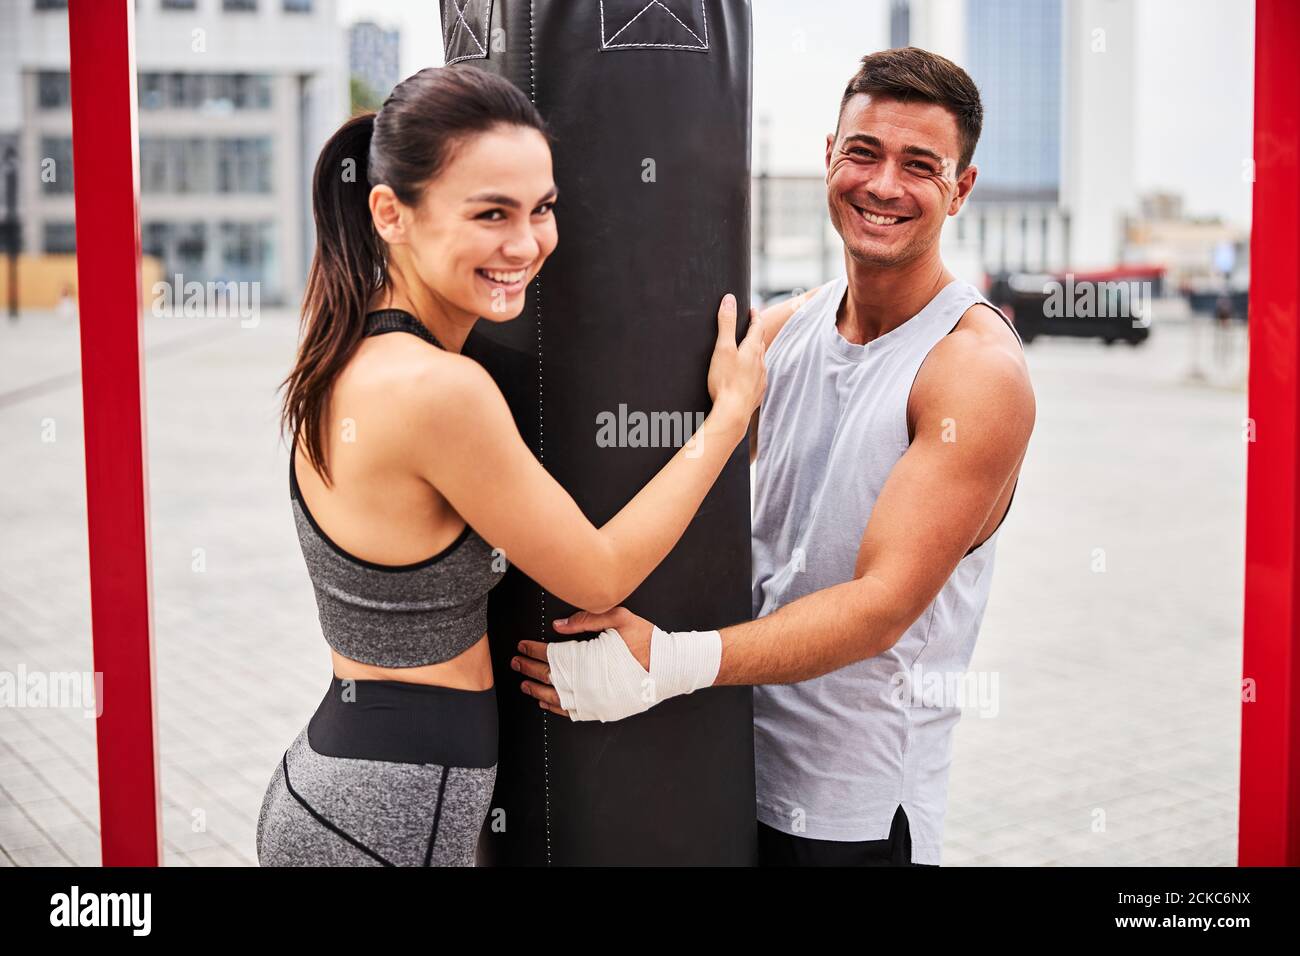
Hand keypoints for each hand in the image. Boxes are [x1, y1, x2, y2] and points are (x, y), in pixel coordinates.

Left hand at [513, 607, 653, 716]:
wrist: (669, 667)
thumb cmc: (646, 640)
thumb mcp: (620, 618)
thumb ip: (587, 619)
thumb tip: (557, 626)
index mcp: (588, 657)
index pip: (552, 655)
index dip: (533, 650)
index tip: (522, 645)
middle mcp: (587, 682)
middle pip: (549, 676)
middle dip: (528, 668)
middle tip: (514, 662)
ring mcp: (593, 699)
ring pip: (556, 697)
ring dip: (536, 688)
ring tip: (523, 683)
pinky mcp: (601, 709)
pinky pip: (571, 711)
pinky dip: (554, 706)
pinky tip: (544, 700)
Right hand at [706, 294, 766, 426]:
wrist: (733, 413)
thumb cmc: (726, 381)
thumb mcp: (722, 348)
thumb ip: (726, 323)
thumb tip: (729, 300)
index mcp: (752, 349)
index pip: (757, 327)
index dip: (755, 316)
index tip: (753, 309)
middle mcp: (760, 363)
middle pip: (759, 343)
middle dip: (755, 333)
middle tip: (749, 327)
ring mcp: (760, 378)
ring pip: (760, 361)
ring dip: (754, 353)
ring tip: (747, 350)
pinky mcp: (757, 393)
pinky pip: (757, 377)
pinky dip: (753, 371)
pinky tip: (747, 376)